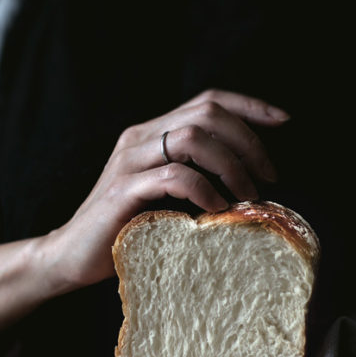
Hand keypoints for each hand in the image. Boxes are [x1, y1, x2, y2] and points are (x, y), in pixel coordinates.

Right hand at [0, 89, 288, 341]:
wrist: (71, 256)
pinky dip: (205, 190)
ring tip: (247, 195)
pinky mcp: (124, 190)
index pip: (207, 100)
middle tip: (268, 176)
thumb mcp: (164, 194)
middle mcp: (139, 137)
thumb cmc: (126, 228)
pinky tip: (218, 210)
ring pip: (192, 137)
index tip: (284, 121)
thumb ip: (193, 175)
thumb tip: (250, 178)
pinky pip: (175, 176)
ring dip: (231, 164)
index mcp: (151, 132)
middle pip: (206, 112)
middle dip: (248, 141)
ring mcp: (129, 162)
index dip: (249, 106)